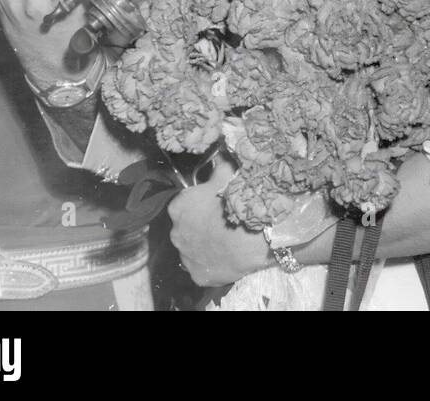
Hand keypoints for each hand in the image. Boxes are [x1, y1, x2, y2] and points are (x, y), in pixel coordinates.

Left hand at [168, 160, 273, 286]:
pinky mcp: (198, 276)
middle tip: (222, 222)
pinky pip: (203, 268)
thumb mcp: (229, 175)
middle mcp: (176, 232)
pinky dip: (213, 264)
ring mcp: (186, 257)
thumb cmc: (238, 201)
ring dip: (205, 245)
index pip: (185, 203)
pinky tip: (227, 257)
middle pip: (187, 227)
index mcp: (179, 207)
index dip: (201, 203)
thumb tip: (220, 153)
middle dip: (200, 225)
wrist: (254, 235)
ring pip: (194, 249)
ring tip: (227, 241)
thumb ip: (220, 166)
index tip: (216, 203)